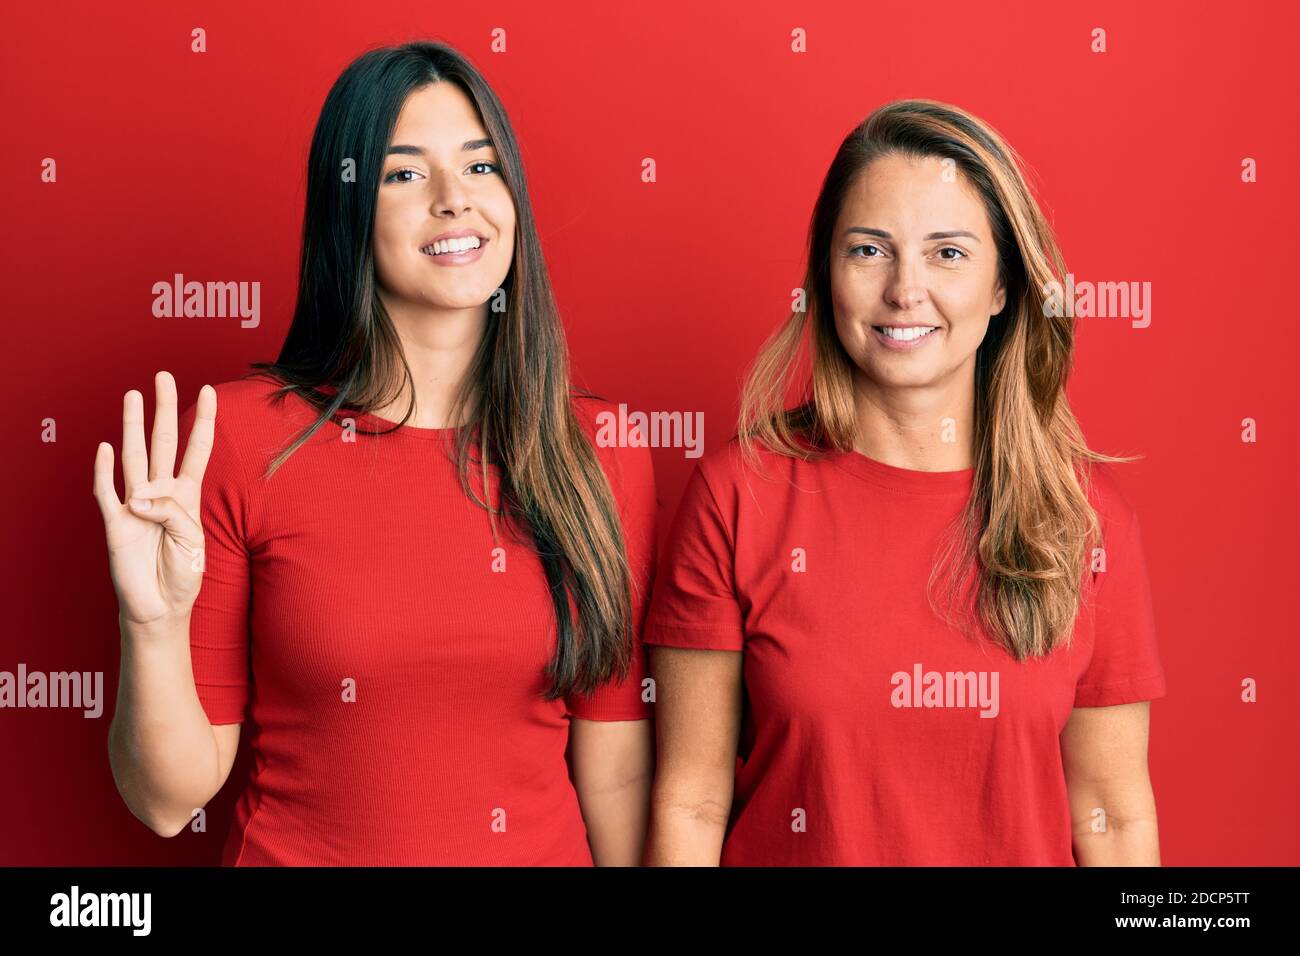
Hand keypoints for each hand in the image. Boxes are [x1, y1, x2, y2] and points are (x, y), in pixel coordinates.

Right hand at [93, 371, 216, 626]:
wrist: (161, 606)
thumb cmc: (182, 574)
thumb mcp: (192, 540)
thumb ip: (172, 513)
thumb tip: (138, 497)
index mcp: (187, 495)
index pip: (197, 448)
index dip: (202, 420)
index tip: (209, 390)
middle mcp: (161, 492)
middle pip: (163, 441)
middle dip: (163, 408)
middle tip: (162, 376)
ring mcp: (135, 504)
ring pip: (134, 456)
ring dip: (132, 426)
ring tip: (132, 395)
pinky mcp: (115, 522)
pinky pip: (107, 491)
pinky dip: (105, 470)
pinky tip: (105, 447)